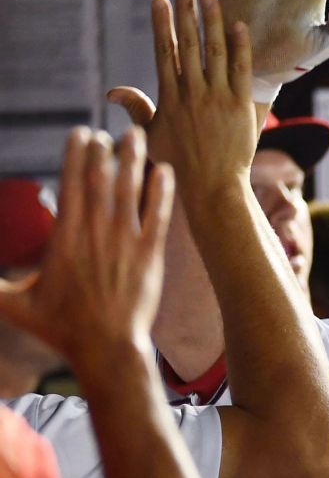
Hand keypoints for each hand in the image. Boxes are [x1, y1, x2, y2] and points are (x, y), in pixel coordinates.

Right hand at [0, 128, 172, 365]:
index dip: (76, 155)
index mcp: (65, 239)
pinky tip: (165, 170)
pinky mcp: (150, 254)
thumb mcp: (14, 304)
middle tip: (108, 130)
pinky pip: (159, 215)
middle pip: (101, 181)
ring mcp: (126, 242)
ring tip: (138, 135)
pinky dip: (161, 191)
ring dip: (134, 160)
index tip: (80, 133)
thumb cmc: (59, 328)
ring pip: (131, 191)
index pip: (71, 185)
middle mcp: (96, 234)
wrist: (106, 348)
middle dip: (104, 151)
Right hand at [149, 0, 258, 197]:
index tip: (158, 1)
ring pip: (215, 52)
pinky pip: (242, 70)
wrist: (212, 187)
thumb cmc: (178, 164)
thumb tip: (113, 91)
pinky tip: (240, 25)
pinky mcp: (241, 106)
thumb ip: (137, 109)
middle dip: (185, 13)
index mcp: (169, 99)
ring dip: (213, 21)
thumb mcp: (150, 136)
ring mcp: (218, 99)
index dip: (161, 25)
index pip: (164, 53)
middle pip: (188, 45)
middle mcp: (193, 94)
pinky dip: (240, 47)